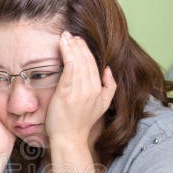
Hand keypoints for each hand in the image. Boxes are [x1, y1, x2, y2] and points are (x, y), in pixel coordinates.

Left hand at [45, 32, 116, 147]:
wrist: (69, 138)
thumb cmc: (81, 122)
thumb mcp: (103, 105)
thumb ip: (109, 87)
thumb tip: (108, 69)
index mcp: (99, 90)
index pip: (94, 64)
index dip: (86, 51)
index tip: (79, 40)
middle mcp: (91, 89)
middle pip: (86, 61)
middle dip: (79, 45)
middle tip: (70, 34)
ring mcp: (79, 91)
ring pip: (77, 62)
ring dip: (71, 47)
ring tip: (65, 36)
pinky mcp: (66, 93)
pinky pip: (68, 70)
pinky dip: (67, 55)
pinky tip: (63, 46)